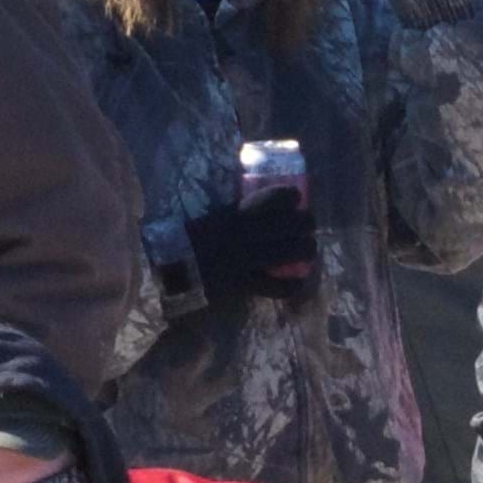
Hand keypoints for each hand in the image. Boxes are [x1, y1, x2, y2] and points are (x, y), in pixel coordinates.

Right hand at [186, 191, 318, 304]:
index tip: (297, 198)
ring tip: (309, 250)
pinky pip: (273, 286)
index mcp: (235, 214)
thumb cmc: (192, 239)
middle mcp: (244, 233)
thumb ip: (237, 214)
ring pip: (286, 252)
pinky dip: (289, 286)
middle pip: (287, 224)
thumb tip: (263, 211)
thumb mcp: (215, 217)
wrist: (173, 266)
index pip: (271, 198)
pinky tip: (298, 283)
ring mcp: (245, 259)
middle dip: (305, 223)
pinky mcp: (243, 283)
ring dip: (305, 250)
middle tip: (310, 225)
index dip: (290, 196)